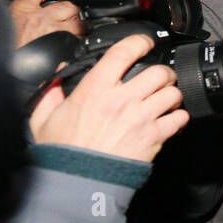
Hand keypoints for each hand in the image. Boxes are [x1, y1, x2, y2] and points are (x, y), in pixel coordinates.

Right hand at [11, 0, 82, 47]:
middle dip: (71, 12)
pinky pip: (80, 38)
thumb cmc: (6, 52)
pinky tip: (74, 46)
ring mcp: (55, 30)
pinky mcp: (65, 45)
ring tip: (73, 33)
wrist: (11, 74)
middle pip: (68, 5)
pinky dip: (80, 42)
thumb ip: (21, 15)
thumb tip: (28, 10)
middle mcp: (40, 17)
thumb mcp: (7, 25)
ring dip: (79, 27)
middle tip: (69, 18)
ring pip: (78, 22)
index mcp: (22, 9)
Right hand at [28, 34, 189, 162]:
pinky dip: (178, 116)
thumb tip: (61, 71)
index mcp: (95, 89)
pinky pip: (179, 119)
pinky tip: (170, 118)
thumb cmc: (62, 152)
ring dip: (172, 94)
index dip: (139, 41)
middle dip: (163, 72)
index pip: (123, 52)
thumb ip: (52, 90)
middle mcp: (121, 100)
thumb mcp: (44, 116)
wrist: (77, 182)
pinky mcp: (154, 137)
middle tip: (159, 77)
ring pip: (172, 93)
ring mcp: (141, 118)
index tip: (144, 42)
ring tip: (165, 98)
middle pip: (159, 71)